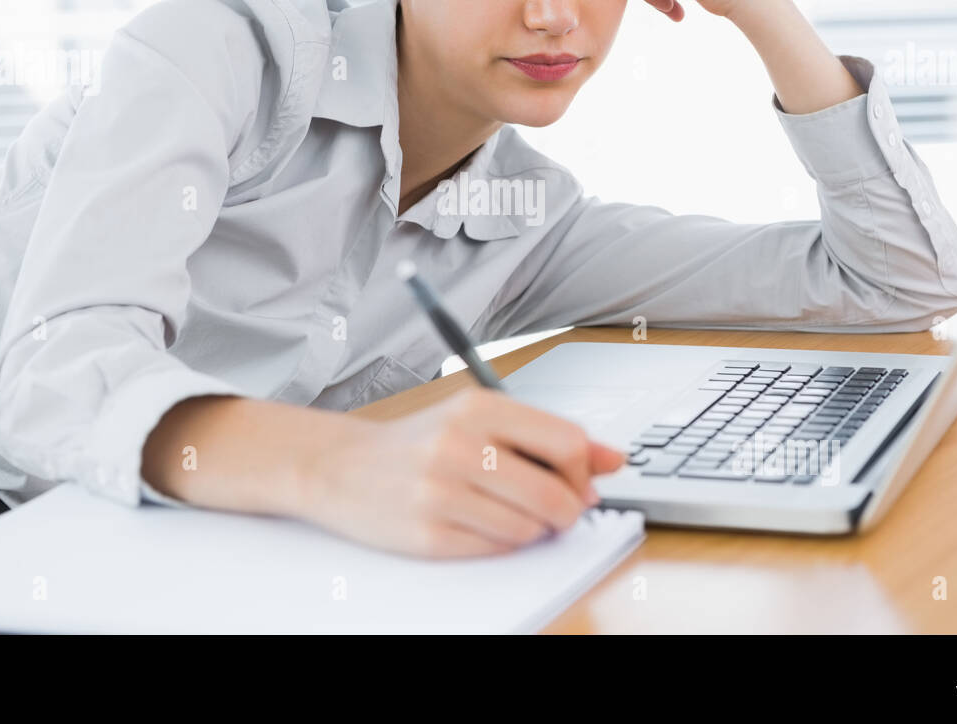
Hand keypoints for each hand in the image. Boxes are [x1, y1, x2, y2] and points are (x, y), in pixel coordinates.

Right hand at [296, 387, 627, 557]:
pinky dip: (501, 544)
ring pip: (530, 528)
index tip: (578, 483)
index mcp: (478, 407)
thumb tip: (614, 460)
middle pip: (555, 493)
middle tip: (555, 511)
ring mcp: (439, 491)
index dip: (583, 472)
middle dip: (567, 511)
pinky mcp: (427, 535)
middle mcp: (458, 445)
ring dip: (532, 529)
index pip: (567, 442)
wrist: (341, 466)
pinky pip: (496, 549)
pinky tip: (479, 525)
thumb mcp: (481, 420)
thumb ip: (548, 438)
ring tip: (505, 512)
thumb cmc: (421, 441)